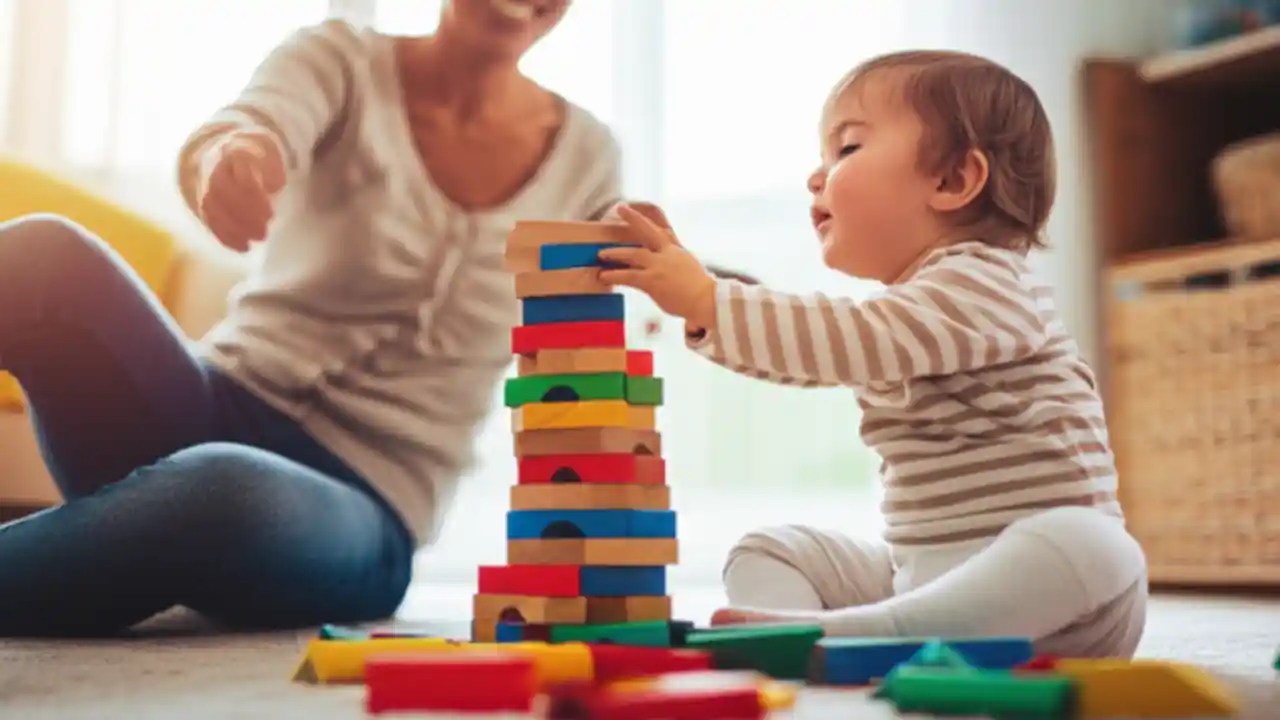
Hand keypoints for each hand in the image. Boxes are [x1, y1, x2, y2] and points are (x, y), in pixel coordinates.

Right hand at [196, 128, 285, 251]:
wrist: (228, 153)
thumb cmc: (257, 159)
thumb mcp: (271, 156)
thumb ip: (273, 169)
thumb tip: (274, 184)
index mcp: (235, 153)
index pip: (239, 174)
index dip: (254, 197)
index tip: (270, 216)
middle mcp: (215, 167)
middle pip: (221, 190)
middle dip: (242, 214)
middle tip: (263, 233)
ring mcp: (206, 185)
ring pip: (211, 206)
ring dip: (232, 228)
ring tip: (252, 242)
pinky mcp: (203, 202)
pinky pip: (208, 219)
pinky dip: (225, 236)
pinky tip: (242, 247)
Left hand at [602, 200, 759, 285]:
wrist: (706, 300)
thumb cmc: (698, 288)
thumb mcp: (687, 264)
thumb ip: (675, 253)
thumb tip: (669, 245)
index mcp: (676, 250)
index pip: (661, 228)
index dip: (649, 217)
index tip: (637, 208)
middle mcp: (667, 253)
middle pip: (648, 230)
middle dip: (634, 218)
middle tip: (620, 208)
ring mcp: (659, 266)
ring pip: (633, 253)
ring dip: (615, 253)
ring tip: (601, 254)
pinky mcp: (652, 280)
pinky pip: (628, 275)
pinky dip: (614, 275)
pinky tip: (603, 276)